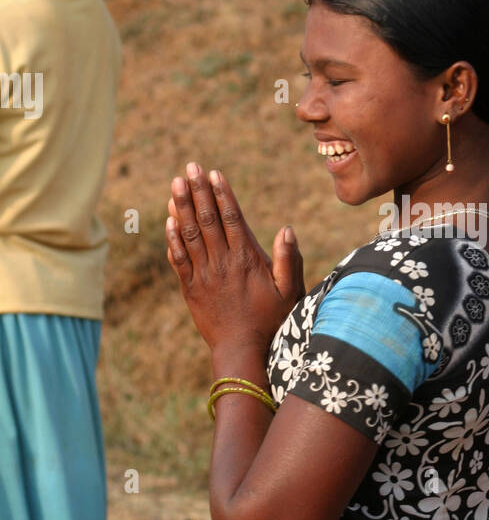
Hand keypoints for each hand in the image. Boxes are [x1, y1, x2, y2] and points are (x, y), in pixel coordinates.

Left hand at [165, 163, 304, 350]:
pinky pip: (178, 259)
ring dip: (181, 208)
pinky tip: (168, 220)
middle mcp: (223, 262)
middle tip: (189, 168)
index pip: (232, 219)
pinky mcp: (191, 289)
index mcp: (246, 260)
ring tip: (175, 184)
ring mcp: (204, 275)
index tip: (213, 174)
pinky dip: (172, 239)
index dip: (221, 194)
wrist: (242, 351)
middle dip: (198, 192)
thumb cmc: (271, 321)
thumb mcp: (289, 291)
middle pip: (207, 220)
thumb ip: (287, 260)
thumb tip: (286, 229)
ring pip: (189, 235)